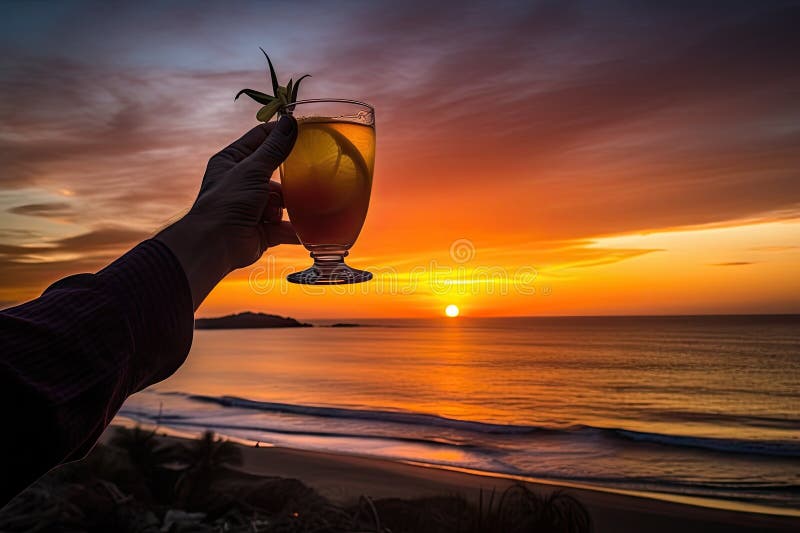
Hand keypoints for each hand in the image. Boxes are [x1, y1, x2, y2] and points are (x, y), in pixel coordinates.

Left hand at [156, 115, 298, 308]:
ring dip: (292, 203)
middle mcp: (242, 182)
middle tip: (312, 168)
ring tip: (305, 201)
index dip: (279, 133)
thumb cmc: (228, 201)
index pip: (259, 139)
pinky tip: (313, 225)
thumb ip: (274, 148)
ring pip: (282, 200)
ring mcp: (253, 207)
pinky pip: (285, 227)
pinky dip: (296, 227)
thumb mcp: (253, 169)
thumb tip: (290, 122)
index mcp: (233, 161)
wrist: (216, 244)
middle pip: (274, 172)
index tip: (304, 130)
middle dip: (290, 175)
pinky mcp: (264, 230)